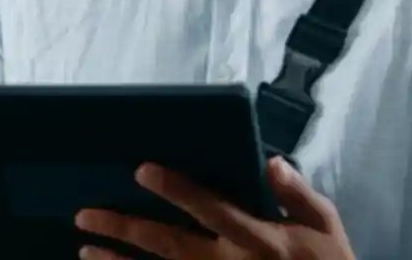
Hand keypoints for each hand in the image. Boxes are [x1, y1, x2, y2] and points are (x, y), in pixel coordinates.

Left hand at [75, 156, 354, 259]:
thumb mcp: (325, 225)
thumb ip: (296, 193)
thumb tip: (271, 161)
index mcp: (258, 238)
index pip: (209, 208)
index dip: (176, 189)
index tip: (142, 170)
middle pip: (168, 245)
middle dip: (126, 228)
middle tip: (86, 214)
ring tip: (86, 249)